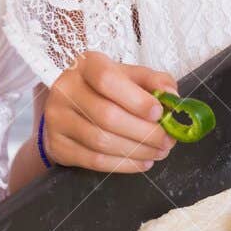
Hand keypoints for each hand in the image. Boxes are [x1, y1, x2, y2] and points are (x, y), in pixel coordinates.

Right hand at [41, 51, 179, 172]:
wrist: (69, 109)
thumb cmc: (106, 90)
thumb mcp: (129, 77)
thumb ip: (153, 81)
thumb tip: (172, 97)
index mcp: (86, 65)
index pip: (107, 79)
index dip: (136, 99)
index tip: (160, 113)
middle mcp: (65, 89)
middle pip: (106, 115)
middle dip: (144, 132)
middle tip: (167, 141)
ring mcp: (57, 118)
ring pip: (100, 140)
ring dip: (136, 151)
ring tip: (158, 152)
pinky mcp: (57, 145)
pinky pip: (93, 160)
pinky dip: (123, 165)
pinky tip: (142, 162)